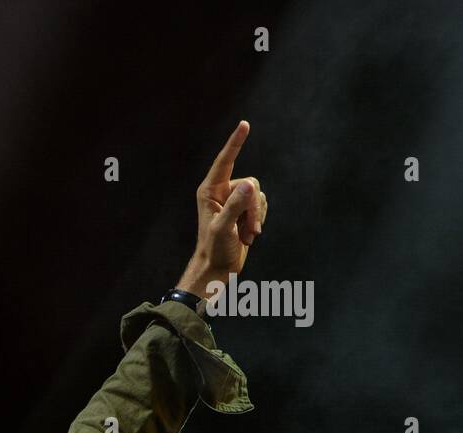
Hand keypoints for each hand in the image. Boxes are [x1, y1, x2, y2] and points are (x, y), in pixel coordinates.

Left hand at [177, 120, 267, 298]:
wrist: (218, 268)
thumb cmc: (214, 249)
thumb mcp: (223, 228)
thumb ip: (236, 206)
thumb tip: (250, 185)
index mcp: (210, 192)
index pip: (225, 161)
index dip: (235, 143)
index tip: (244, 125)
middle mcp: (221, 192)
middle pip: (251, 184)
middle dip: (253, 208)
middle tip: (248, 231)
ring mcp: (234, 201)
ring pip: (259, 196)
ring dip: (256, 218)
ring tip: (245, 236)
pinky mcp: (244, 210)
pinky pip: (261, 206)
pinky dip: (258, 221)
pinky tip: (248, 236)